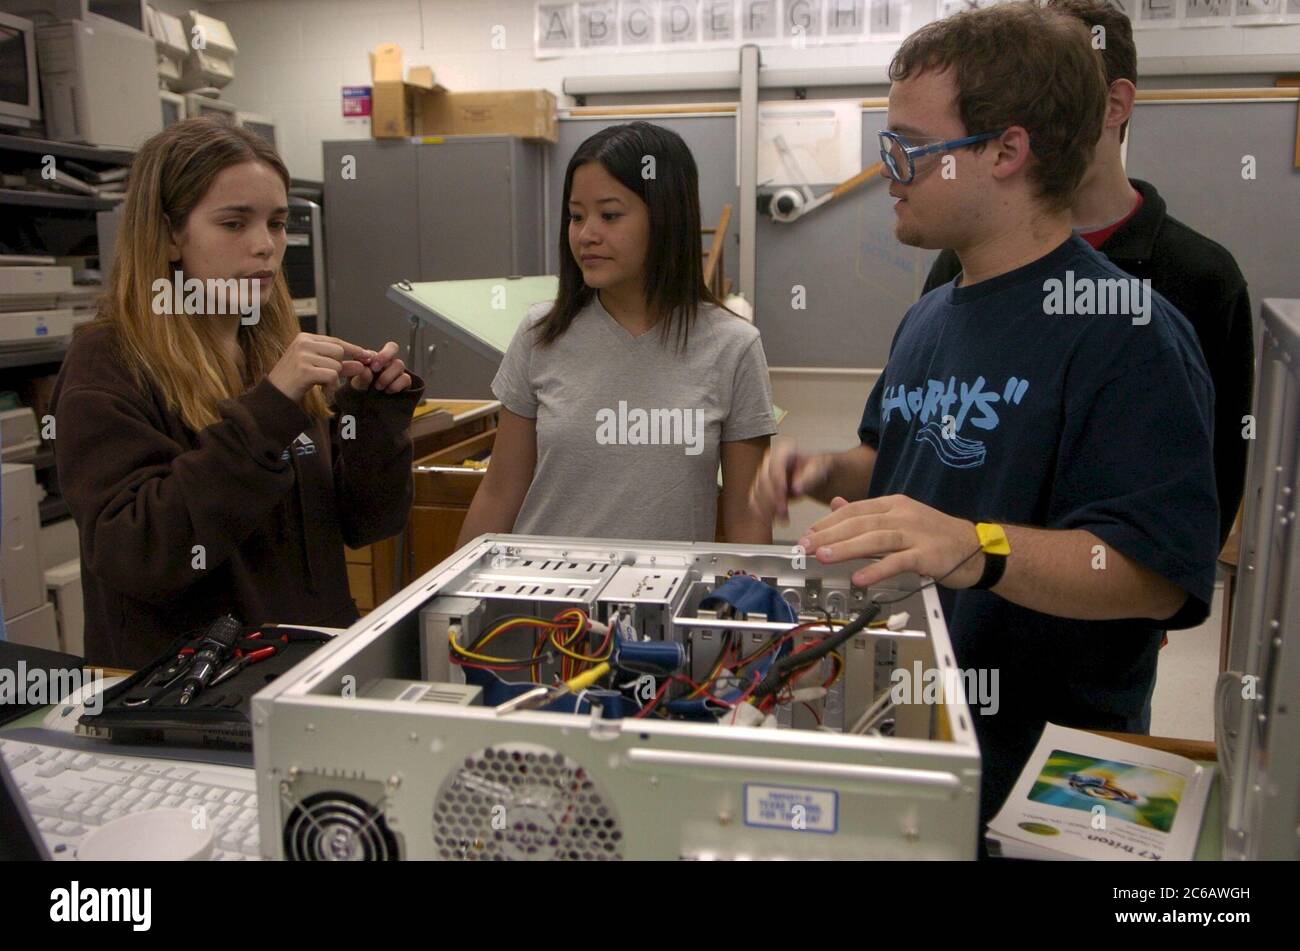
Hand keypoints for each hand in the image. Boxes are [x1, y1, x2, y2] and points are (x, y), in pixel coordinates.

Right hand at [267, 333, 373, 401]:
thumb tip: (362, 363)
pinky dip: (331, 387)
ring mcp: (303, 355)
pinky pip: (332, 375)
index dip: (353, 350)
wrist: (274, 396)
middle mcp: (303, 343)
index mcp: (305, 338)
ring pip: (336, 365)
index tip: (367, 356)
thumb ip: (339, 364)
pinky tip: (323, 392)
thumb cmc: (295, 381)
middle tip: (331, 380)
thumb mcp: (317, 368)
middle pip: (339, 352)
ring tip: (322, 386)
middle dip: (340, 367)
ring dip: (334, 380)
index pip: (336, 341)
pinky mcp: (305, 370)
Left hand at [346, 340, 410, 393]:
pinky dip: (396, 385)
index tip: (369, 364)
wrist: (367, 408)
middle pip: (393, 347)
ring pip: (399, 364)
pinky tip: (387, 391)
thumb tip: (367, 370)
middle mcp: (386, 361)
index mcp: (373, 357)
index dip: (374, 353)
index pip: (376, 347)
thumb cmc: (360, 391)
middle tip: (375, 368)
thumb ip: (361, 377)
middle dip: (384, 356)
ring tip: (378, 387)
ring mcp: (396, 371)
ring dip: (387, 375)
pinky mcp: (404, 382)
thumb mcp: (356, 385)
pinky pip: (405, 378)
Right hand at [748, 440, 832, 524]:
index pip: (775, 465)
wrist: (811, 475)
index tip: (783, 493)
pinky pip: (754, 501)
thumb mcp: (818, 469)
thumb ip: (808, 477)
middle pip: (764, 480)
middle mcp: (769, 461)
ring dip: (767, 508)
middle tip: (783, 512)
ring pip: (757, 492)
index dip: (777, 480)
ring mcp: (762, 474)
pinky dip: (761, 512)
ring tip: (782, 519)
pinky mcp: (759, 488)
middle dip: (773, 498)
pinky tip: (770, 520)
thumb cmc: (816, 469)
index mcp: (784, 451)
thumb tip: (796, 488)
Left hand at [798, 494, 984, 588]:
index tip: (808, 535)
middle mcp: (902, 515)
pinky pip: (898, 562)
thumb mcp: (900, 517)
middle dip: (829, 535)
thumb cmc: (935, 535)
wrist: (977, 547)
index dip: (828, 522)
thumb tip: (836, 504)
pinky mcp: (927, 554)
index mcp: (893, 504)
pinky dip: (877, 570)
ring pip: (875, 538)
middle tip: (806, 547)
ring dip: (847, 548)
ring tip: (824, 557)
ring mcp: (915, 534)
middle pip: (860, 523)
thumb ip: (868, 512)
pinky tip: (860, 578)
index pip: (854, 510)